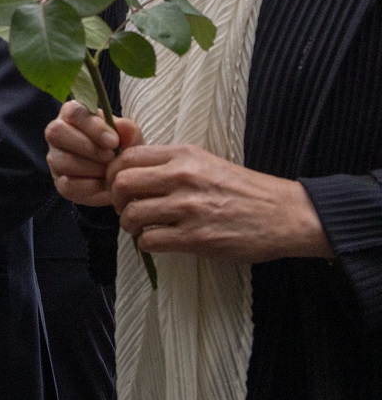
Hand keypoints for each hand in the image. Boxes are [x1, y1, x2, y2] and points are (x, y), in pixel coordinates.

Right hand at [45, 100, 142, 206]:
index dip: (93, 127)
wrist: (121, 174)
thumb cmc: (121, 147)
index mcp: (72, 114)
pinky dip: (91, 186)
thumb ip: (128, 130)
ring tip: (110, 170)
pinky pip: (68, 184)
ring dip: (91, 167)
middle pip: (56, 133)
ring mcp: (55, 159)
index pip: (73, 112)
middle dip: (87, 146)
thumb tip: (123, 127)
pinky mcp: (59, 182)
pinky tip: (105, 183)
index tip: (114, 141)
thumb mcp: (129, 136)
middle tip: (110, 156)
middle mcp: (57, 134)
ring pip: (62, 161)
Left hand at [107, 144, 332, 262]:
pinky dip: (145, 243)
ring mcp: (189, 208)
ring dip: (130, 225)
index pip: (128, 157)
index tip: (118, 185)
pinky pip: (150, 240)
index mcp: (183, 155)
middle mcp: (183, 177)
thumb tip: (130, 169)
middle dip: (116, 200)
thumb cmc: (242, 188)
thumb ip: (170, 163)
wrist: (283, 214)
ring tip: (140, 227)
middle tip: (126, 208)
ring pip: (132, 214)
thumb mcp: (205, 161)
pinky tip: (156, 241)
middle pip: (123, 184)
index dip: (114, 173)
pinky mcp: (197, 238)